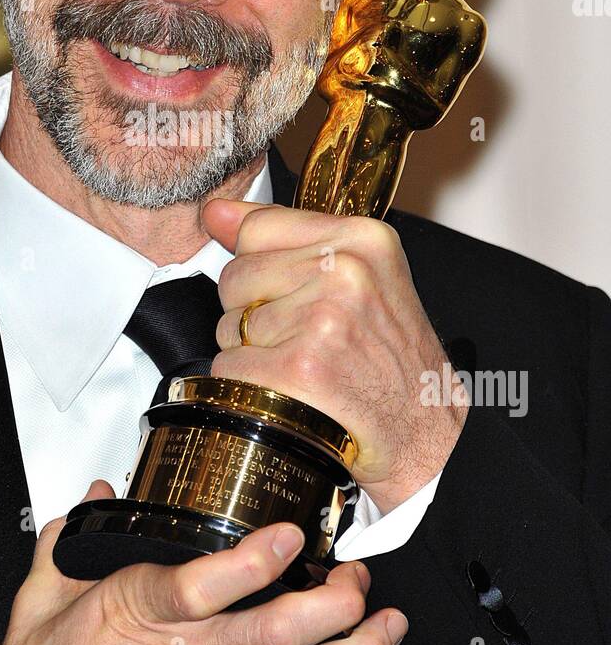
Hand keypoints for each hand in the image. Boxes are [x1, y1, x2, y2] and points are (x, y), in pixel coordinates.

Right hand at [0, 483, 407, 644]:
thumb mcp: (41, 599)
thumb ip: (70, 540)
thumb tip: (92, 495)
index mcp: (138, 611)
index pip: (208, 586)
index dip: (258, 561)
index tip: (290, 534)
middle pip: (277, 635)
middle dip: (335, 605)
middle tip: (356, 578)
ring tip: (386, 627)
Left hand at [202, 200, 469, 513]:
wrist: (427, 433)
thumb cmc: (392, 358)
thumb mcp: (362, 277)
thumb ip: (285, 237)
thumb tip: (216, 212)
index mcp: (362, 239)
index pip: (256, 227)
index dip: (258, 266)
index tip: (283, 291)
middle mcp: (345, 272)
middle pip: (235, 277)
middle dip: (254, 313)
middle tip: (304, 339)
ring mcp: (322, 320)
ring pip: (229, 326)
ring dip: (253, 353)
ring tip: (303, 366)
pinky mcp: (299, 369)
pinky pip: (230, 368)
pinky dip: (249, 387)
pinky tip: (291, 393)